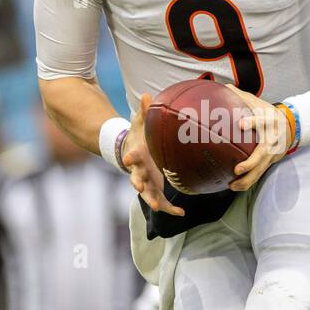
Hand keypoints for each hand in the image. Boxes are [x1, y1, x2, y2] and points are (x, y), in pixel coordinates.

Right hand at [122, 94, 184, 216]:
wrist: (133, 152)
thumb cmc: (138, 136)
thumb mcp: (140, 123)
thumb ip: (142, 111)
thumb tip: (147, 95)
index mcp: (135, 155)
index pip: (131, 156)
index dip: (130, 158)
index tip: (128, 158)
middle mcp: (138, 171)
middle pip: (136, 178)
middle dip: (137, 183)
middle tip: (139, 187)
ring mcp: (146, 182)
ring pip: (147, 194)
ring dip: (152, 200)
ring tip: (158, 207)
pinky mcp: (154, 189)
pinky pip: (162, 201)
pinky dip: (170, 209)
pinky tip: (181, 213)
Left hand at [228, 87, 292, 191]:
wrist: (290, 126)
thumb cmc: (268, 113)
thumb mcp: (259, 103)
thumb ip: (241, 96)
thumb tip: (224, 87)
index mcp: (269, 121)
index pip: (262, 121)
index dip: (252, 122)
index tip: (241, 124)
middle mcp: (273, 139)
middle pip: (263, 154)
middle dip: (251, 163)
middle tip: (237, 169)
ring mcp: (273, 153)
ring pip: (261, 169)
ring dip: (247, 179)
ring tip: (232, 185)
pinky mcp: (270, 162)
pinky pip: (259, 175)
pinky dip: (247, 183)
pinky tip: (234, 187)